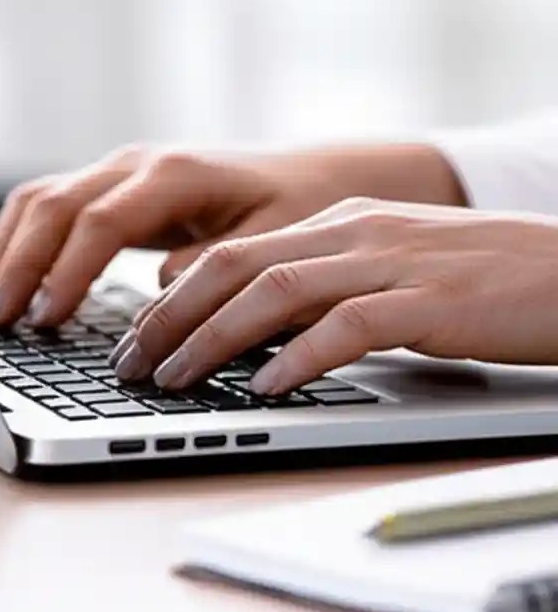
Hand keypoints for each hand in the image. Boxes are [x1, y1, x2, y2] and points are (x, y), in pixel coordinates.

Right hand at [0, 143, 464, 326]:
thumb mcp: (275, 242)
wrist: (316, 177)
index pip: (100, 222)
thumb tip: (158, 290)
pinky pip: (47, 206)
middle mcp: (137, 164)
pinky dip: (19, 242)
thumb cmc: (299, 212)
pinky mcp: (111, 187)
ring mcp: (119, 170)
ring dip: (7, 252)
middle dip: (17, 264)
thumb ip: (215, 267)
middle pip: (53, 205)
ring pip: (39, 200)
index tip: (46, 318)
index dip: (66, 272)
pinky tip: (7, 282)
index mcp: (176, 174)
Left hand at [117, 198, 557, 393]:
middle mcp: (353, 234)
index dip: (170, 298)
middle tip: (131, 365)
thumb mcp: (388, 271)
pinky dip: (298, 356)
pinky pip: (347, 326)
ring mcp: (392, 262)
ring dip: (213, 339)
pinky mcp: (432, 300)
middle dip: (169, 319)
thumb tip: (253, 334)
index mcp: (337, 225)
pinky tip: (265, 386)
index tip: (135, 338)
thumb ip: (324, 290)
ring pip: (274, 292)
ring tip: (175, 378)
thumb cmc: (481, 281)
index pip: (228, 253)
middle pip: (232, 267)